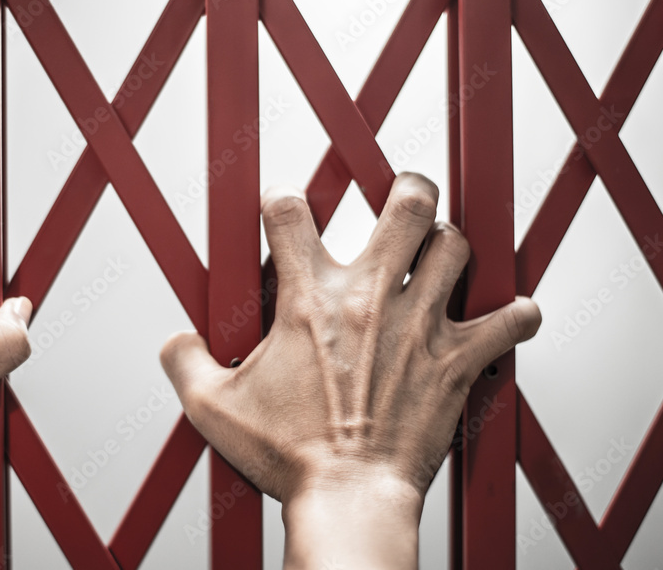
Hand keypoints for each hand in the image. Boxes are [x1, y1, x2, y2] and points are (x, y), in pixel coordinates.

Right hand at [160, 173, 539, 568]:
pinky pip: (509, 321)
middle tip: (404, 197)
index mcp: (308, 300)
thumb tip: (174, 342)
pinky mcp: (456, 361)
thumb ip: (184, 363)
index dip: (284, 200)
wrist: (348, 499)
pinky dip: (514, 316)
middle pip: (407, 204)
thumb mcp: (213, 408)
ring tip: (439, 257)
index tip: (286, 210)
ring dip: (450, 246)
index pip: (291, 213)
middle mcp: (368, 298)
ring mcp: (419, 326)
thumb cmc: (285, 455)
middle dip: (408, 189)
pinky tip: (506, 317)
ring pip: (458, 246)